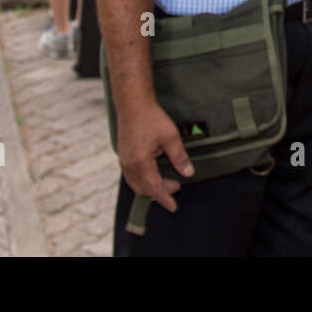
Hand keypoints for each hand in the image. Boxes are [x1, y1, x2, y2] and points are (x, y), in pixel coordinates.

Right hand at [115, 98, 194, 212]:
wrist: (132, 103)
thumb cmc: (151, 118)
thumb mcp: (170, 137)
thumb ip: (179, 157)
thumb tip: (188, 173)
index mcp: (141, 163)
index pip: (154, 188)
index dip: (165, 199)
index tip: (173, 207)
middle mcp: (129, 165)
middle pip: (144, 189)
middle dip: (160, 192)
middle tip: (177, 186)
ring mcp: (124, 161)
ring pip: (136, 184)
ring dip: (150, 187)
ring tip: (166, 182)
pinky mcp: (123, 155)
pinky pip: (131, 176)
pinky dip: (142, 180)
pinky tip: (153, 174)